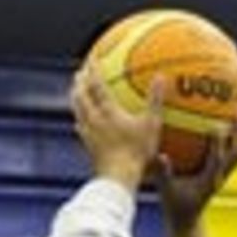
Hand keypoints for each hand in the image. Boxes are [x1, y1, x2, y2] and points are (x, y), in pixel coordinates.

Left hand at [71, 64, 163, 191]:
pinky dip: (79, 120)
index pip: (96, 85)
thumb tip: (161, 76)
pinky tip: (80, 123)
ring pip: (77, 111)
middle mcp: (93, 120)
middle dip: (79, 82)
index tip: (92, 58)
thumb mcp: (152, 124)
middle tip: (79, 73)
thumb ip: (156, 100)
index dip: (93, 70)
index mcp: (107, 111)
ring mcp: (88, 134)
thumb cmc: (136, 152)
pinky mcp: (88, 147)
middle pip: (80, 96)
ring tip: (76, 93)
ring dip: (75, 99)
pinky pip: (80, 129)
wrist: (118, 178)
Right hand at [154, 116, 236, 231]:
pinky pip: (235, 150)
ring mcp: (224, 173)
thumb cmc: (175, 205)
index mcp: (208, 181)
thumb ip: (164, 174)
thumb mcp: (166, 191)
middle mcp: (220, 176)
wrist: (187, 220)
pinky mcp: (223, 170)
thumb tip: (160, 156)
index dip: (218, 144)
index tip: (216, 126)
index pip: (216, 161)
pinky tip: (235, 120)